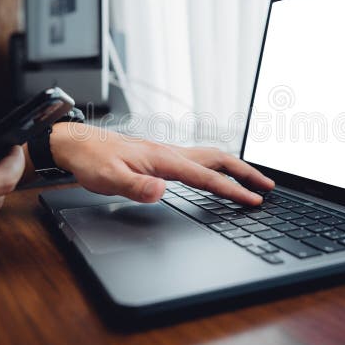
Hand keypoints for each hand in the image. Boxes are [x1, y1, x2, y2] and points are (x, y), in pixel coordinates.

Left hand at [50, 124, 274, 204]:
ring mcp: (167, 153)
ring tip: (251, 181)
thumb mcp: (109, 179)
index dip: (233, 190)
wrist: (76, 144)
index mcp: (164, 159)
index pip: (207, 177)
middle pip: (219, 159)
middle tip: (268, 187)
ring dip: (234, 168)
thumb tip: (162, 191)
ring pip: (210, 156)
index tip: (254, 200)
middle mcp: (170, 153)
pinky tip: (216, 175)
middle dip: (246, 173)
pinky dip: (217, 166)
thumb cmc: (92, 161)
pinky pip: (199, 159)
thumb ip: (136, 186)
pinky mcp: (161, 156)